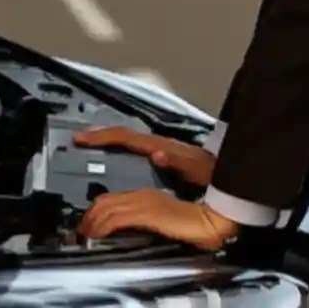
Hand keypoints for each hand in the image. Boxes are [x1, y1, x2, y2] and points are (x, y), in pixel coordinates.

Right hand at [73, 126, 214, 186]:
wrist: (229, 171)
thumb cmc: (212, 171)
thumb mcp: (194, 169)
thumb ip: (176, 160)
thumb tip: (156, 152)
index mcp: (159, 145)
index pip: (125, 137)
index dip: (102, 137)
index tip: (81, 138)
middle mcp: (157, 142)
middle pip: (122, 135)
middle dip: (100, 136)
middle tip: (79, 139)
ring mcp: (160, 147)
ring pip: (128, 140)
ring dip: (109, 141)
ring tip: (91, 145)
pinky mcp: (164, 155)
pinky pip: (135, 148)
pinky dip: (121, 149)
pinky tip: (118, 158)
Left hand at [78, 188, 238, 250]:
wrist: (207, 220)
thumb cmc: (190, 221)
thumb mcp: (161, 218)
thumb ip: (145, 219)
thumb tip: (128, 229)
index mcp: (144, 195)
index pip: (110, 198)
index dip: (95, 212)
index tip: (88, 226)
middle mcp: (140, 195)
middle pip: (103, 201)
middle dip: (88, 218)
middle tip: (82, 233)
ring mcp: (143, 203)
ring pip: (105, 209)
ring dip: (92, 224)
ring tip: (86, 237)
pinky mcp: (146, 213)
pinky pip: (115, 219)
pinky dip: (102, 227)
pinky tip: (98, 237)